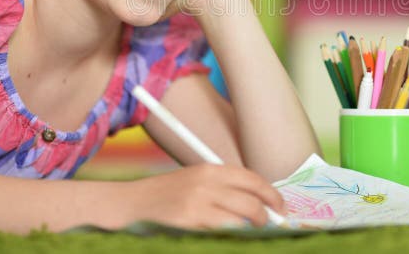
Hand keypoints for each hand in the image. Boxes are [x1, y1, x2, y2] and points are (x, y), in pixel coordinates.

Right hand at [119, 163, 285, 228]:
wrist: (128, 206)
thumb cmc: (165, 197)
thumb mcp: (195, 181)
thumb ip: (224, 189)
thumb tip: (260, 205)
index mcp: (209, 169)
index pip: (253, 179)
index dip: (272, 196)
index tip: (280, 208)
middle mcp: (205, 185)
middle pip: (250, 204)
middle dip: (264, 219)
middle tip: (267, 227)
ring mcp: (196, 206)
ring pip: (239, 224)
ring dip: (246, 232)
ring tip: (244, 235)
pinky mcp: (187, 225)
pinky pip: (221, 236)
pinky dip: (229, 239)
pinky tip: (225, 239)